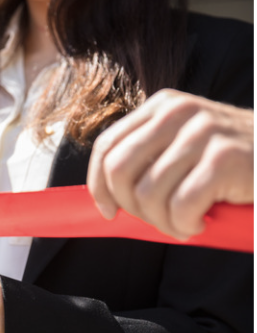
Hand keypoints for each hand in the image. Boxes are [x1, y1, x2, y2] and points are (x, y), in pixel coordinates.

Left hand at [88, 89, 253, 239]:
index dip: (99, 185)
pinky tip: (201, 222)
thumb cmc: (233, 162)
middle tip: (157, 219)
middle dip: (131, 207)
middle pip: (119, 171)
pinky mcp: (224, 159)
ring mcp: (202, 133)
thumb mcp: (185, 146)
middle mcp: (178, 113)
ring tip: (185, 223)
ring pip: (148, 195)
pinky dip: (185, 225)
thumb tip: (103, 198)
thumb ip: (147, 160)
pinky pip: (180, 206)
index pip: (106, 146)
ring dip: (163, 222)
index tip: (108, 211)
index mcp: (162, 106)